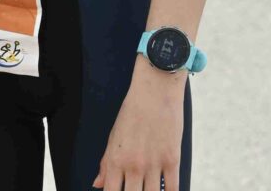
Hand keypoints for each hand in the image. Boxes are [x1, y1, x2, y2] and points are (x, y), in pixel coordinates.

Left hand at [93, 58, 185, 190]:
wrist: (154, 90)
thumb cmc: (132, 111)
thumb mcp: (114, 135)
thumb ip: (106, 162)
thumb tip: (97, 184)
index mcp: (116, 159)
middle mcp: (134, 165)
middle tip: (134, 188)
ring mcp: (154, 164)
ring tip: (146, 188)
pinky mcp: (172, 160)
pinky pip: (173, 190)